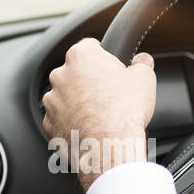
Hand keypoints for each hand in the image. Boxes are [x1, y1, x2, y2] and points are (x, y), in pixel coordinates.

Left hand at [42, 39, 155, 191]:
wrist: (108, 147)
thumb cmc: (124, 112)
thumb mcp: (144, 79)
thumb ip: (141, 64)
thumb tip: (143, 61)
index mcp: (80, 57)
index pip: (90, 47)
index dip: (104, 58)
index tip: (111, 70)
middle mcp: (60, 75)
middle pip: (75, 72)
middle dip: (89, 81)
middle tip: (109, 95)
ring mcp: (52, 101)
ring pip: (66, 97)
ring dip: (78, 102)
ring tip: (99, 115)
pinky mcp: (49, 124)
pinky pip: (60, 119)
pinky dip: (71, 123)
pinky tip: (88, 129)